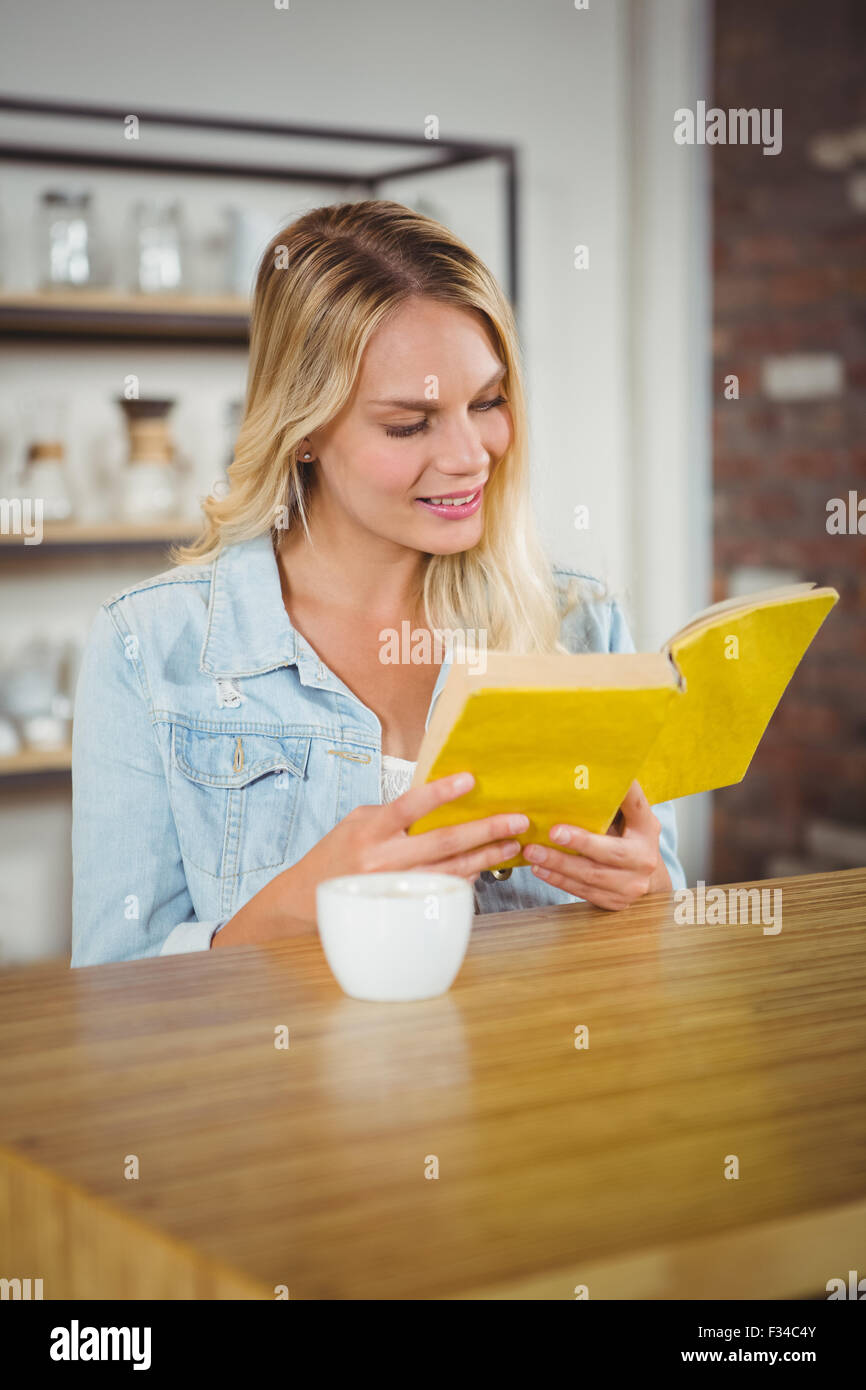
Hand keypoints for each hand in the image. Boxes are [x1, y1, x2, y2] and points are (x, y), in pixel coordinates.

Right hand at [277, 771, 528, 924]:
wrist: (307, 899)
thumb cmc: (336, 853)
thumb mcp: (357, 822)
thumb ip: (394, 813)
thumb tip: (437, 801)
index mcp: (370, 830)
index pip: (409, 806)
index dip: (440, 793)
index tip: (470, 779)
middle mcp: (383, 859)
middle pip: (443, 843)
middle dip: (484, 830)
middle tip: (516, 820)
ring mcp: (396, 886)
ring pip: (451, 870)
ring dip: (486, 856)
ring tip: (511, 843)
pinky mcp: (404, 905)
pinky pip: (443, 889)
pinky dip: (467, 876)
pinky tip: (485, 865)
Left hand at [522, 781, 670, 909]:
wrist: (647, 879)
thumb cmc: (630, 839)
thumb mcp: (631, 817)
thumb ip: (615, 800)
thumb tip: (590, 770)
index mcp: (647, 829)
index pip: (636, 806)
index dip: (620, 796)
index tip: (594, 785)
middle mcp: (643, 859)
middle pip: (609, 852)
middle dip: (579, 843)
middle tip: (551, 832)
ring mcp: (630, 884)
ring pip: (591, 875)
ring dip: (558, 864)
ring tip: (533, 852)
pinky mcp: (615, 902)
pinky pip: (583, 891)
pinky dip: (559, 880)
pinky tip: (540, 870)